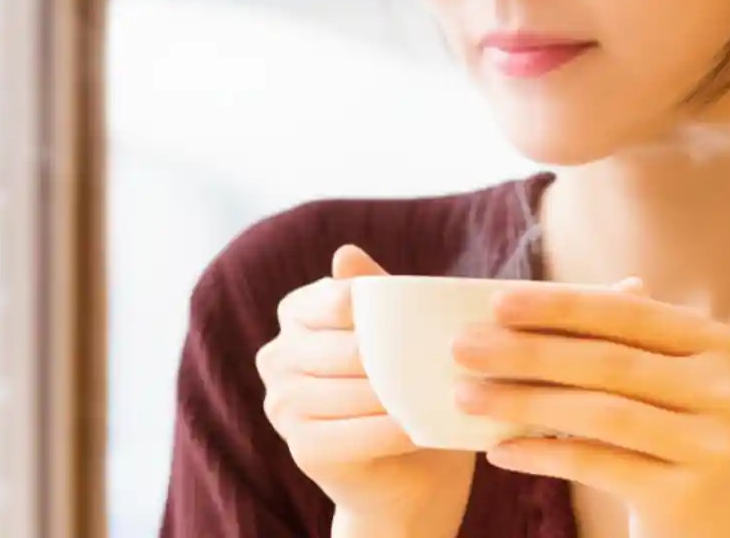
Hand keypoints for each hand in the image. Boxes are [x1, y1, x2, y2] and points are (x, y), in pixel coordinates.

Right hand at [255, 246, 474, 536]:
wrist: (411, 477)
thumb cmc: (407, 391)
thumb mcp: (398, 336)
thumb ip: (376, 294)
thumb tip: (345, 251)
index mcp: (296, 314)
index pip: (337, 299)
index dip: (385, 309)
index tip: (431, 318)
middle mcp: (276, 356)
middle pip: (347, 347)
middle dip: (400, 355)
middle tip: (453, 356)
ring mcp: (281, 404)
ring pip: (354, 390)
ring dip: (402, 394)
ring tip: (446, 391)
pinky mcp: (300, 448)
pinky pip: (356, 433)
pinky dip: (395, 431)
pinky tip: (423, 428)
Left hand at [450, 279, 729, 537]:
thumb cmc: (672, 438)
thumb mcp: (656, 383)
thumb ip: (611, 340)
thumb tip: (513, 308)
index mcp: (709, 342)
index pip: (623, 314)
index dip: (558, 306)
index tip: (494, 302)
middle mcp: (719, 387)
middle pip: (607, 362)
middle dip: (526, 352)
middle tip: (461, 346)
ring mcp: (710, 442)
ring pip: (601, 414)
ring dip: (523, 402)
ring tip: (466, 397)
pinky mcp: (688, 493)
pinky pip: (600, 466)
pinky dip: (543, 456)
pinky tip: (498, 451)